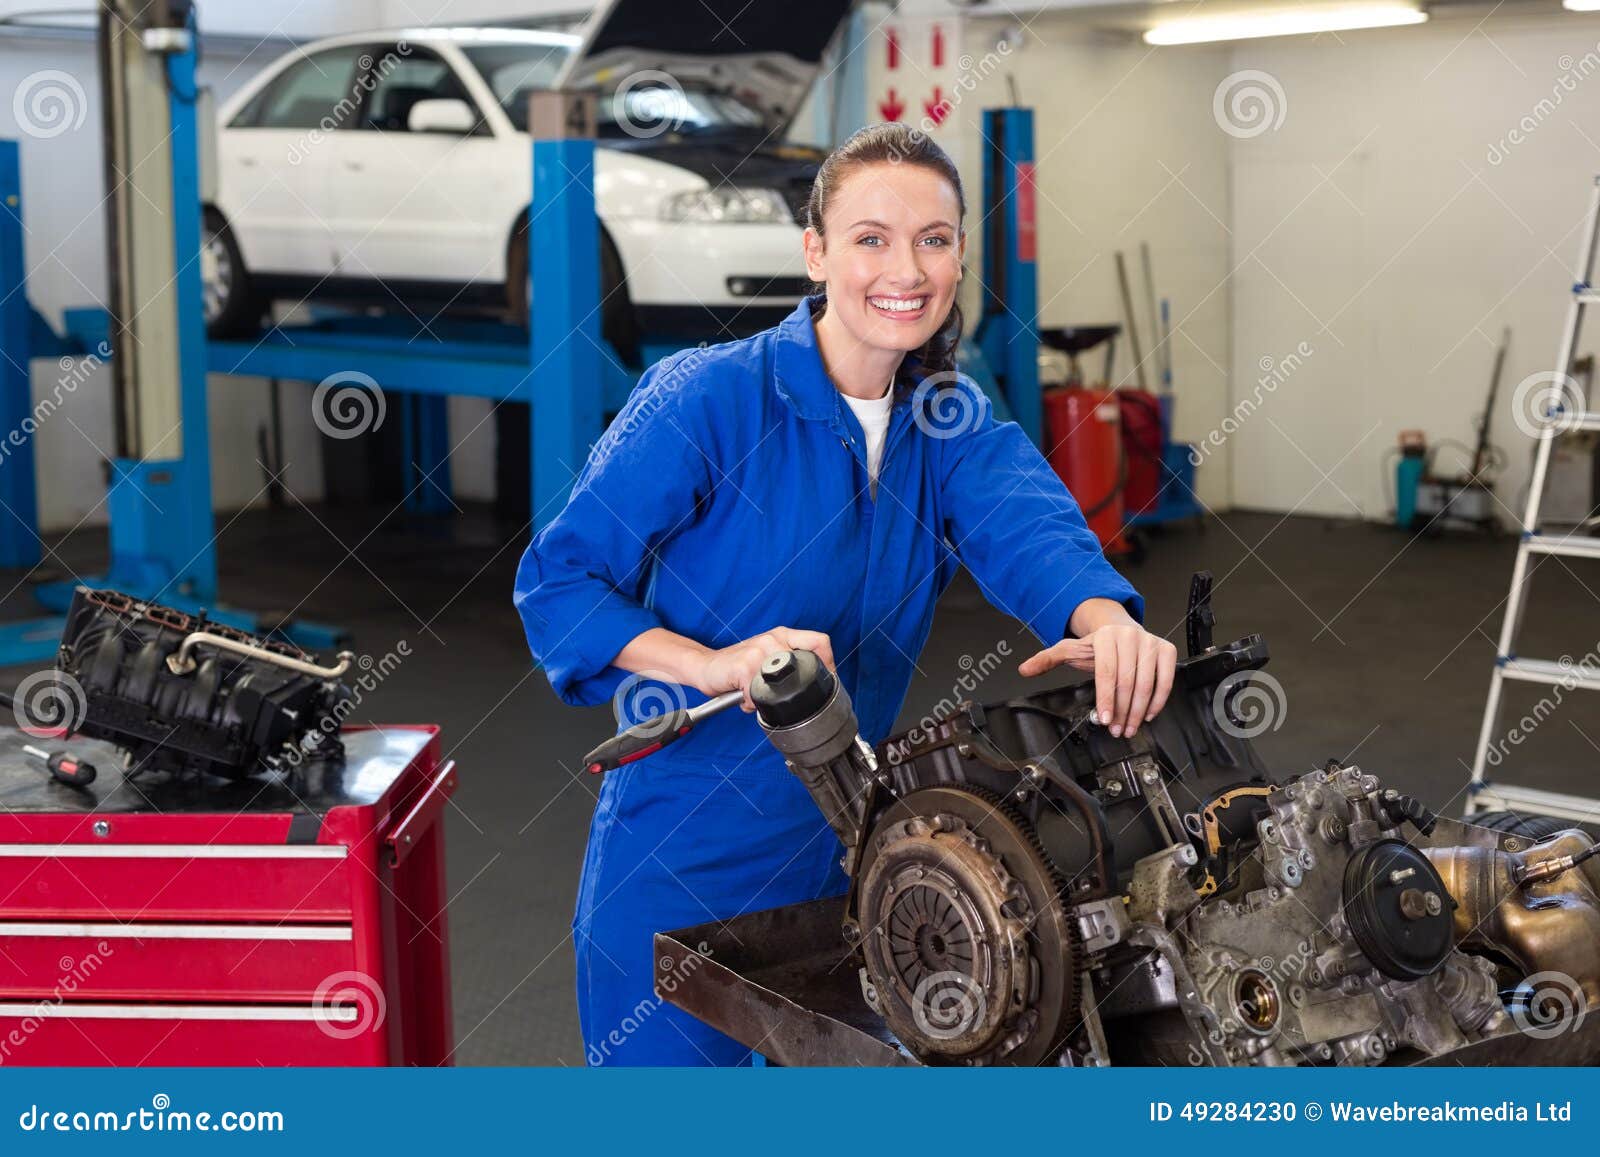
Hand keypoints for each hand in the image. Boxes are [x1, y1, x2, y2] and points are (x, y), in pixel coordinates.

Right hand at [694, 627, 835, 711]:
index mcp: (783, 635)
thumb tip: (817, 682)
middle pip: (805, 664)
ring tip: (757, 696)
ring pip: (782, 684)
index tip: (826, 681)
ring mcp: (758, 652)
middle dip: (797, 689)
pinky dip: (751, 703)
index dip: (829, 663)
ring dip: (769, 698)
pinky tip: (744, 698)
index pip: (819, 641)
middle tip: (786, 699)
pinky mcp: (744, 666)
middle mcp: (773, 640)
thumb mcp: (768, 658)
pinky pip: (758, 694)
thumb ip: (789, 664)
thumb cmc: (738, 666)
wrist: (705, 665)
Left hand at [1017, 623, 1176, 738]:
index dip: (1106, 699)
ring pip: (1146, 684)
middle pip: (1127, 682)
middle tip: (1115, 729)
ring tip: (1128, 728)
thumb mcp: (1070, 649)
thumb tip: (1024, 669)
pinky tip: (1147, 715)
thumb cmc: (1097, 645)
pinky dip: (1157, 701)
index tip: (1103, 720)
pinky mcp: (1166, 650)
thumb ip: (1047, 659)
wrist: (1121, 628)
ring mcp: (1150, 643)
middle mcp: (1130, 637)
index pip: (1107, 673)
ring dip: (1138, 712)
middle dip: (1121, 711)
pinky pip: (1165, 680)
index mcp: (1105, 637)